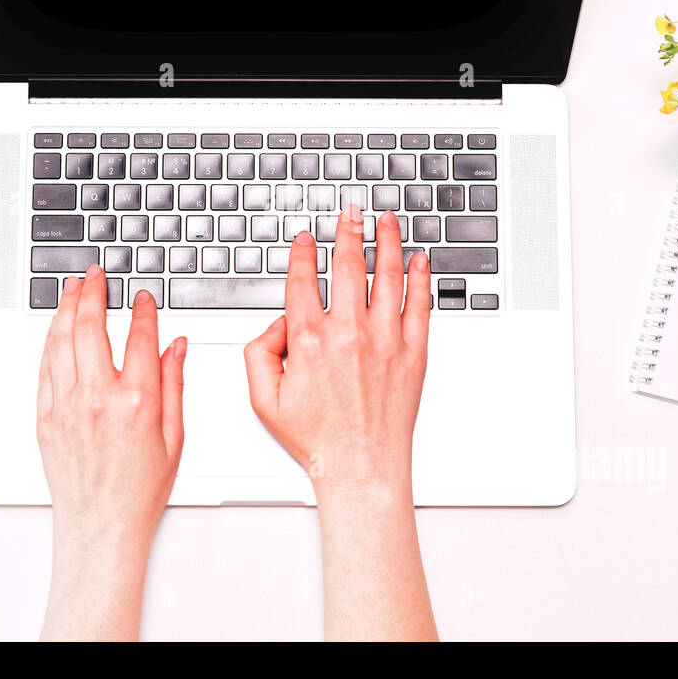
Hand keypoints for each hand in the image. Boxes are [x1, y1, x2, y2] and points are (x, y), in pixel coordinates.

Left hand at [36, 264, 186, 639]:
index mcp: (137, 401)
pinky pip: (45, 369)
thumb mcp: (174, 436)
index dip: (142, 310)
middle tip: (95, 275)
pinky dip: (50, 343)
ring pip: (60, 342)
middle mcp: (98, 399)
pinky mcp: (45, 418)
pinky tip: (56, 330)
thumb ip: (174, 385)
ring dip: (66, 310)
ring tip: (72, 290)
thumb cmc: (139, 491)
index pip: (139, 337)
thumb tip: (175, 347)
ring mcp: (66, 407)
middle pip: (90, 327)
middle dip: (93, 293)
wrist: (101, 527)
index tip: (142, 297)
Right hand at [243, 205, 430, 497]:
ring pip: (388, 275)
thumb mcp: (263, 399)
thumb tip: (275, 325)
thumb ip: (257, 354)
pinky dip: (421, 277)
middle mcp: (348, 332)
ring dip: (387, 241)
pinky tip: (420, 260)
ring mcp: (385, 339)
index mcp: (309, 340)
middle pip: (349, 264)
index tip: (306, 239)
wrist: (361, 466)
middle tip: (350, 212)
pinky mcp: (413, 352)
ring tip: (386, 220)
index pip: (304, 279)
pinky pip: (420, 304)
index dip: (303, 252)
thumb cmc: (317, 439)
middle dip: (347, 231)